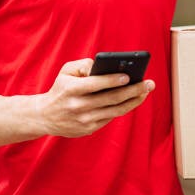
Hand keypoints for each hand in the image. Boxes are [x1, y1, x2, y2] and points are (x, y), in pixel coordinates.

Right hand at [34, 58, 154, 137]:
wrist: (45, 116)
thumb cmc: (61, 88)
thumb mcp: (66, 71)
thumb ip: (83, 64)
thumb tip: (102, 66)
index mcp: (71, 89)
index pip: (95, 84)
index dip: (113, 80)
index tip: (129, 76)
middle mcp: (78, 106)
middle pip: (111, 98)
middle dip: (133, 90)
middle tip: (149, 83)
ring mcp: (84, 119)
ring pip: (115, 110)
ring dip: (134, 101)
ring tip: (145, 91)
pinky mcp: (89, 129)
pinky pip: (111, 117)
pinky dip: (124, 108)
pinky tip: (134, 99)